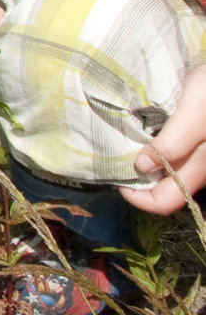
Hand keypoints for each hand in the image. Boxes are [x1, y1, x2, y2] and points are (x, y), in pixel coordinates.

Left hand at [130, 66, 205, 215]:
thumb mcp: (195, 112)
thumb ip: (173, 142)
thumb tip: (143, 166)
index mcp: (201, 167)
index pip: (164, 202)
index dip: (137, 196)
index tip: (117, 174)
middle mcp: (203, 168)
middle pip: (165, 190)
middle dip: (139, 180)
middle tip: (117, 156)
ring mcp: (202, 156)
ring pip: (171, 173)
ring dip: (148, 164)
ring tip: (128, 141)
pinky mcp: (200, 142)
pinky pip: (177, 156)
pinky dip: (158, 150)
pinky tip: (147, 132)